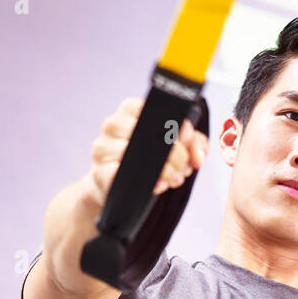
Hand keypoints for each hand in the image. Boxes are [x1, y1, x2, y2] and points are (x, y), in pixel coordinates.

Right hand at [85, 96, 209, 210]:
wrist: (117, 190)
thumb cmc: (147, 162)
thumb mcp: (174, 149)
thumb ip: (193, 144)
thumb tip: (198, 154)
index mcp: (131, 111)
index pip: (154, 108)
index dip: (176, 127)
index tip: (187, 141)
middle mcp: (113, 124)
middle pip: (148, 132)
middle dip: (175, 153)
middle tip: (184, 167)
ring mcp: (103, 148)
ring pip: (135, 153)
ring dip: (162, 170)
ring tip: (172, 178)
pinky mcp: (99, 172)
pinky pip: (119, 173)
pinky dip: (143, 182)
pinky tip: (156, 185)